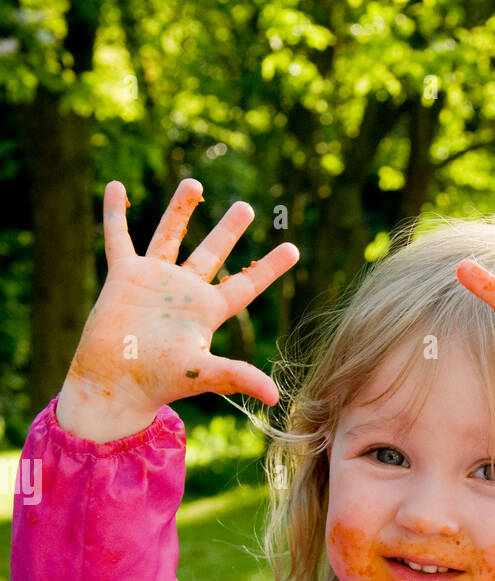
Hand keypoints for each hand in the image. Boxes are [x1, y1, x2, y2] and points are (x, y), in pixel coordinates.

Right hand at [64, 178, 298, 413]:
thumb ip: (237, 377)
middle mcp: (185, 292)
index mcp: (208, 311)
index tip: (294, 248)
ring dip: (181, 209)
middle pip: (213, 253)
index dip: (270, 268)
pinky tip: (116, 186)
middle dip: (229, 229)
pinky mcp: (124, 275)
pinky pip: (119, 237)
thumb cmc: (158, 380)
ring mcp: (154, 280)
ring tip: (195, 183)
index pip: (247, 284)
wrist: (114, 381)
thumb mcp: (202, 374)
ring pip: (171, 235)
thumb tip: (276, 397)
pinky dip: (116, 213)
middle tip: (246, 207)